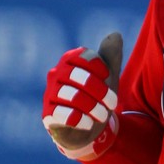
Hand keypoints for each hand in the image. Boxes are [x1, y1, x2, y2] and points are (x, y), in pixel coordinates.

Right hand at [43, 32, 122, 157]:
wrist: (87, 128)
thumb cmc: (96, 97)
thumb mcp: (108, 78)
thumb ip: (111, 57)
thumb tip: (116, 35)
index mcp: (70, 60)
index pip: (84, 56)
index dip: (100, 68)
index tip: (108, 78)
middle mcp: (57, 73)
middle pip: (78, 76)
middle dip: (100, 91)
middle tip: (113, 103)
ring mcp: (50, 93)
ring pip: (71, 96)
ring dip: (93, 107)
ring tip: (103, 116)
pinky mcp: (47, 114)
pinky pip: (62, 114)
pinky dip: (80, 120)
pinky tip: (88, 124)